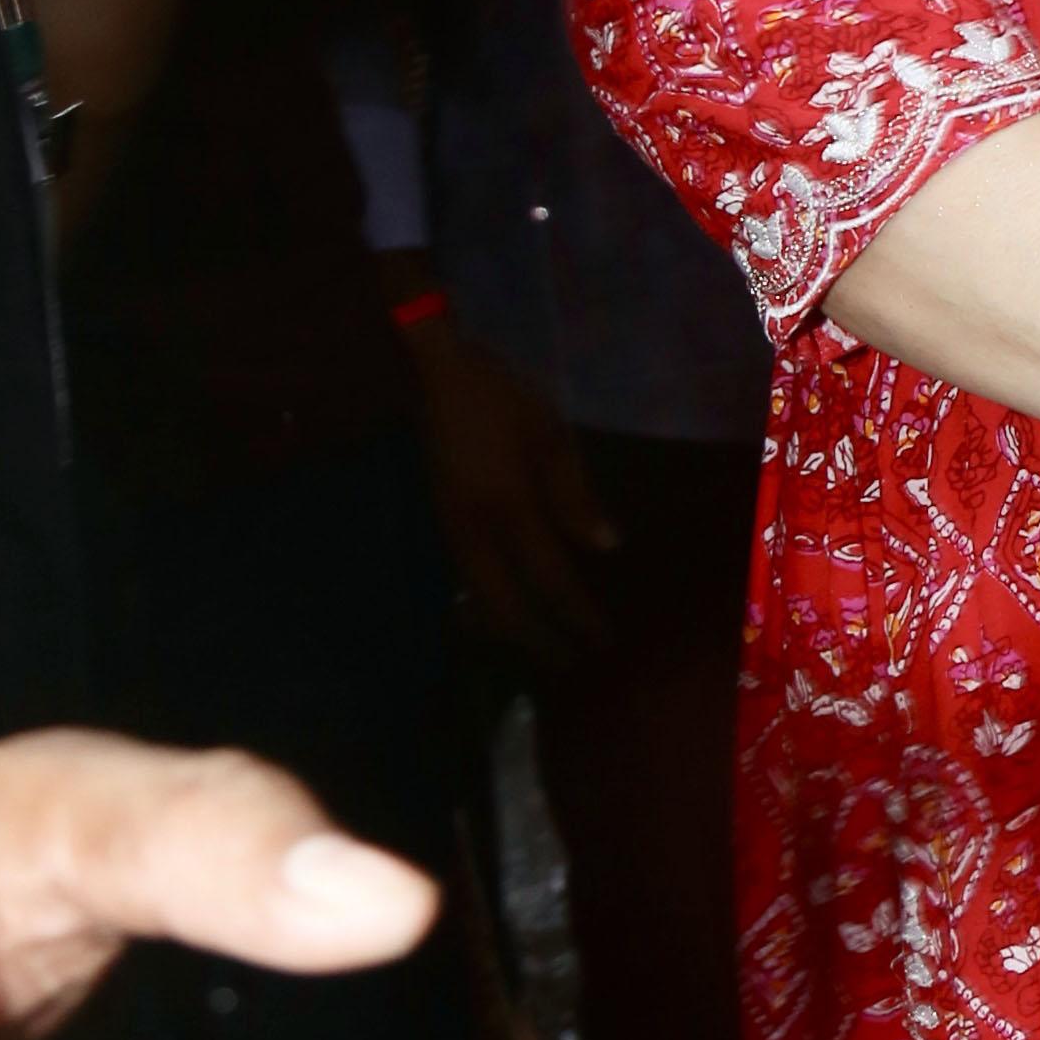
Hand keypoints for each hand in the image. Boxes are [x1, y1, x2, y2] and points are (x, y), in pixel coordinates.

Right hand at [404, 319, 618, 665]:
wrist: (432, 374)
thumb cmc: (499, 397)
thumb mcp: (549, 434)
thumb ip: (575, 495)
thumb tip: (607, 547)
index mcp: (508, 509)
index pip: (550, 578)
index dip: (578, 615)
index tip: (603, 642)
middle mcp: (474, 532)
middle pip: (507, 605)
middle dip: (540, 640)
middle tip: (571, 665)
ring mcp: (451, 531)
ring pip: (481, 599)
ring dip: (512, 630)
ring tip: (541, 649)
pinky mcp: (442, 523)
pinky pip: (468, 580)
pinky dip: (491, 605)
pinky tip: (506, 612)